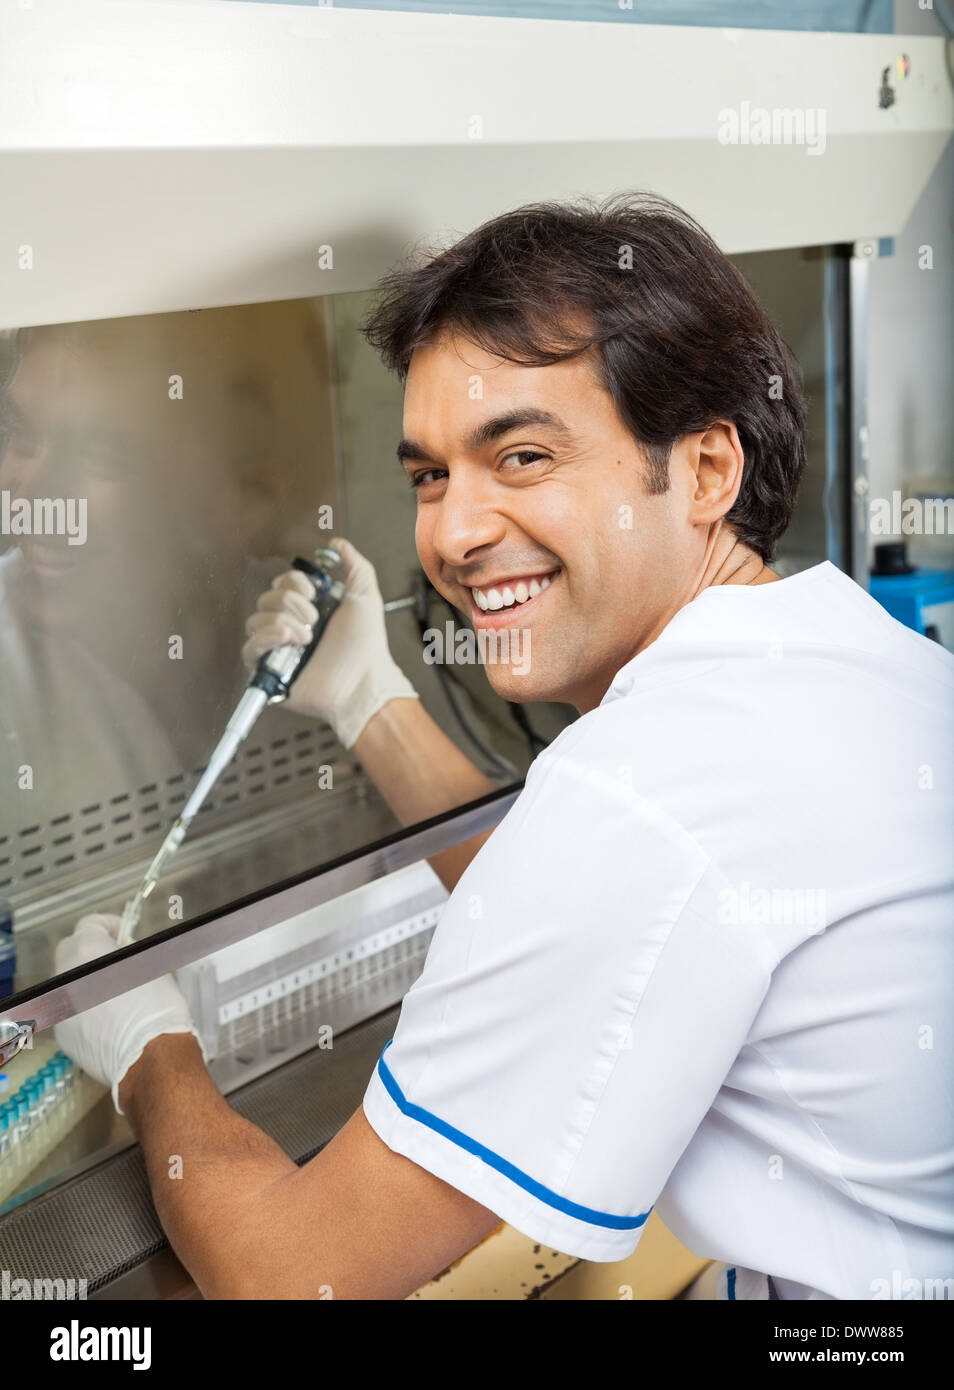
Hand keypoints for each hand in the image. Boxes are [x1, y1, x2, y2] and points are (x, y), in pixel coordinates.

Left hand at [54, 914, 205, 1114]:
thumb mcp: (152, 965)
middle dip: (93, 951)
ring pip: (70, 985)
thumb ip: (130, 952)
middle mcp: (65, 979)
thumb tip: (124, 949)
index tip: (126, 936)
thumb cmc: (157, 1006)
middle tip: (120, 961)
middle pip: (71, 951)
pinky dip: (87, 1010)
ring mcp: (61, 1010)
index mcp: (86, 953)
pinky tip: (112, 1023)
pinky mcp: (64, 1037)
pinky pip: (73, 1013)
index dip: (110, 926)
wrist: (149, 1059)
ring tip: (117, 995)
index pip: (89, 924)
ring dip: (88, 982)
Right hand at [241, 535, 418, 747]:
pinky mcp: (270, 670)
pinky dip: (265, 638)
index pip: (283, 583)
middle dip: (291, 603)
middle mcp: (291, 626)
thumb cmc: (366, 644)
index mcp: (309, 608)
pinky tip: (288, 640)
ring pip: (255, 620)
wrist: (363, 680)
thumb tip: (336, 543)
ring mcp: (279, 648)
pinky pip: (249, 648)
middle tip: (315, 620)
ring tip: (307, 638)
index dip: (294, 583)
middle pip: (267, 598)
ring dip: (282, 622)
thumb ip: (354, 565)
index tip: (314, 593)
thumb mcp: (365, 595)